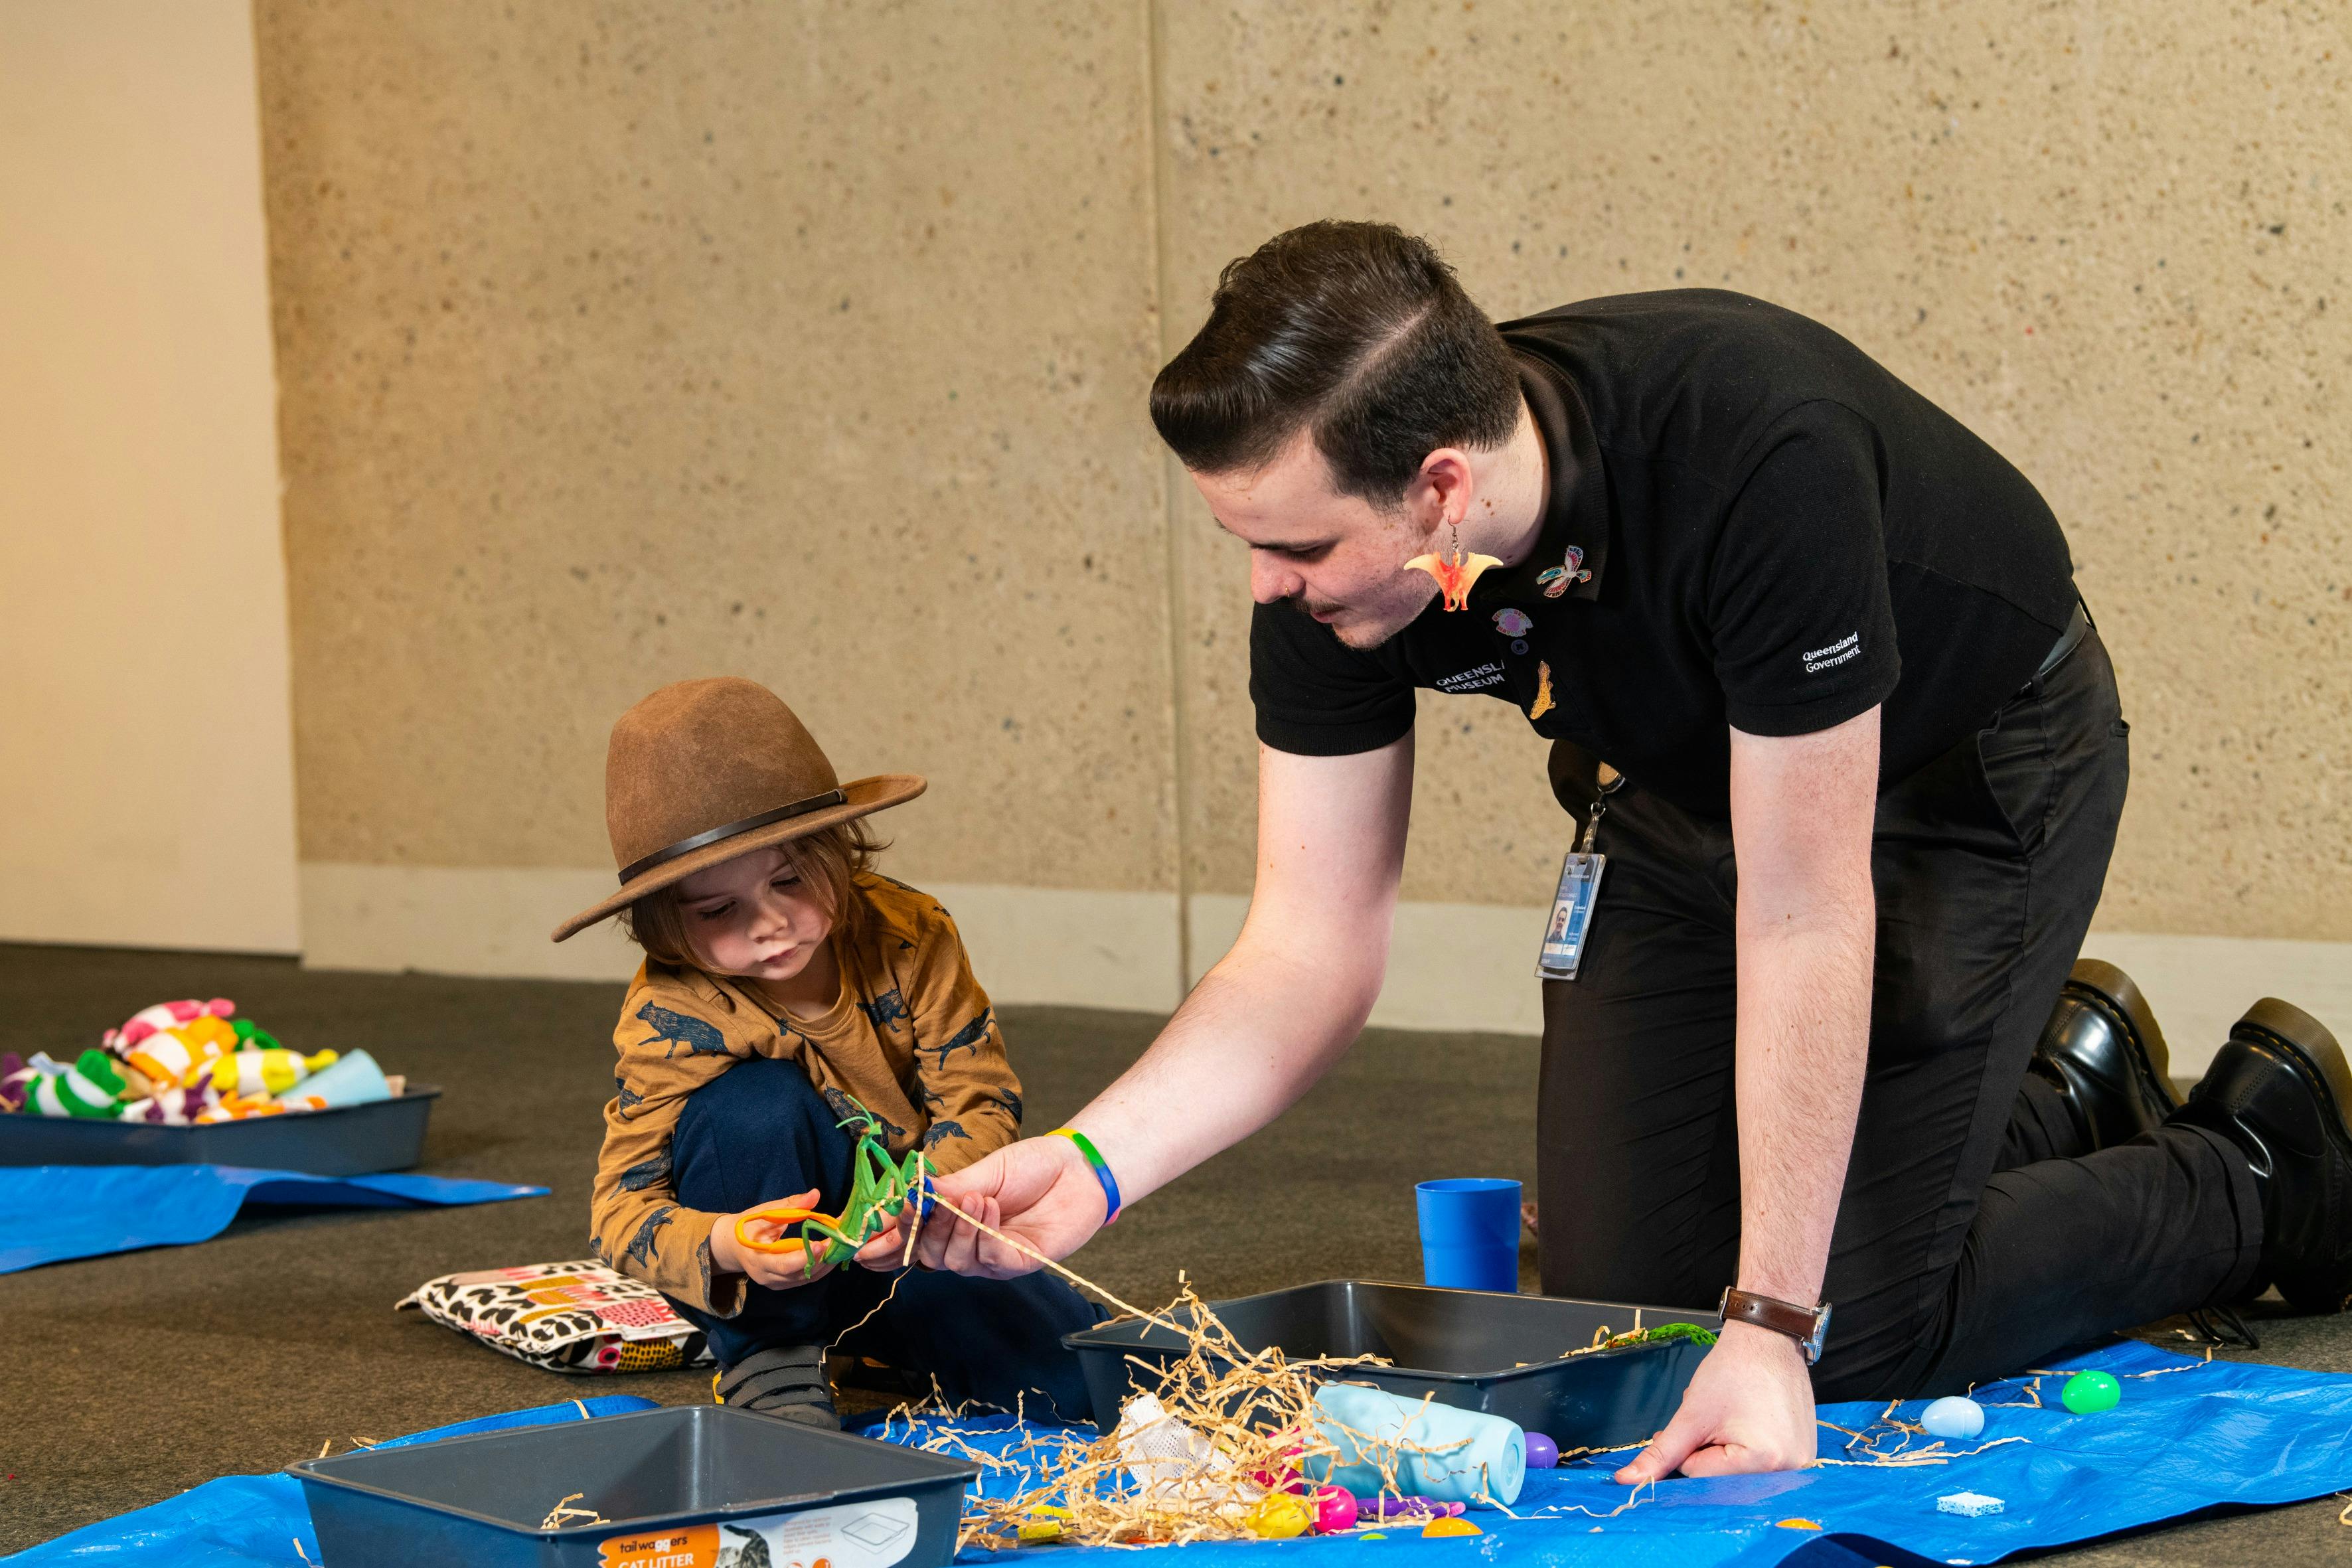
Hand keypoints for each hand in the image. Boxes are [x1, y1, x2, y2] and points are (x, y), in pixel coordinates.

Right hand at [707, 1190, 838, 1290]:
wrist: (732, 1245)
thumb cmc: (748, 1226)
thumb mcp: (766, 1212)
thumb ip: (791, 1205)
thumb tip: (814, 1194)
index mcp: (758, 1260)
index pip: (784, 1265)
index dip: (804, 1256)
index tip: (822, 1243)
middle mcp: (767, 1276)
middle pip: (799, 1274)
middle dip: (822, 1258)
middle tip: (839, 1241)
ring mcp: (775, 1283)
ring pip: (805, 1278)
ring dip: (825, 1264)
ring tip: (840, 1246)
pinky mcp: (782, 1284)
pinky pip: (804, 1278)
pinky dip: (820, 1267)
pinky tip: (831, 1254)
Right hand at [856, 1135, 1106, 1278]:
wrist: (1076, 1168)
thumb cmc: (1029, 1168)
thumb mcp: (980, 1174)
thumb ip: (943, 1192)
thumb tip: (904, 1197)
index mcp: (950, 1222)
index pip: (910, 1239)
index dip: (884, 1245)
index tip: (861, 1245)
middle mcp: (966, 1245)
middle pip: (926, 1255)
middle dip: (923, 1230)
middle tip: (931, 1202)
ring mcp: (990, 1257)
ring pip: (954, 1261)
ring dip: (958, 1229)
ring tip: (977, 1197)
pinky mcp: (1018, 1264)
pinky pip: (989, 1260)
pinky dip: (985, 1235)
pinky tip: (992, 1209)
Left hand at [1614, 1322, 1817, 1482]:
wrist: (1768, 1339)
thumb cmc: (1733, 1369)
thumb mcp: (1692, 1414)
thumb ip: (1661, 1453)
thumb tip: (1629, 1480)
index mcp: (1763, 1461)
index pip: (1703, 1476)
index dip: (1688, 1450)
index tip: (1694, 1425)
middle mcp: (1790, 1470)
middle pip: (1724, 1479)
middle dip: (1708, 1452)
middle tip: (1711, 1421)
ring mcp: (1802, 1463)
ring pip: (1740, 1472)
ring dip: (1726, 1450)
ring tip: (1731, 1418)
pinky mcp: (1804, 1454)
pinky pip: (1762, 1465)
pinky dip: (1746, 1447)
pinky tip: (1749, 1421)